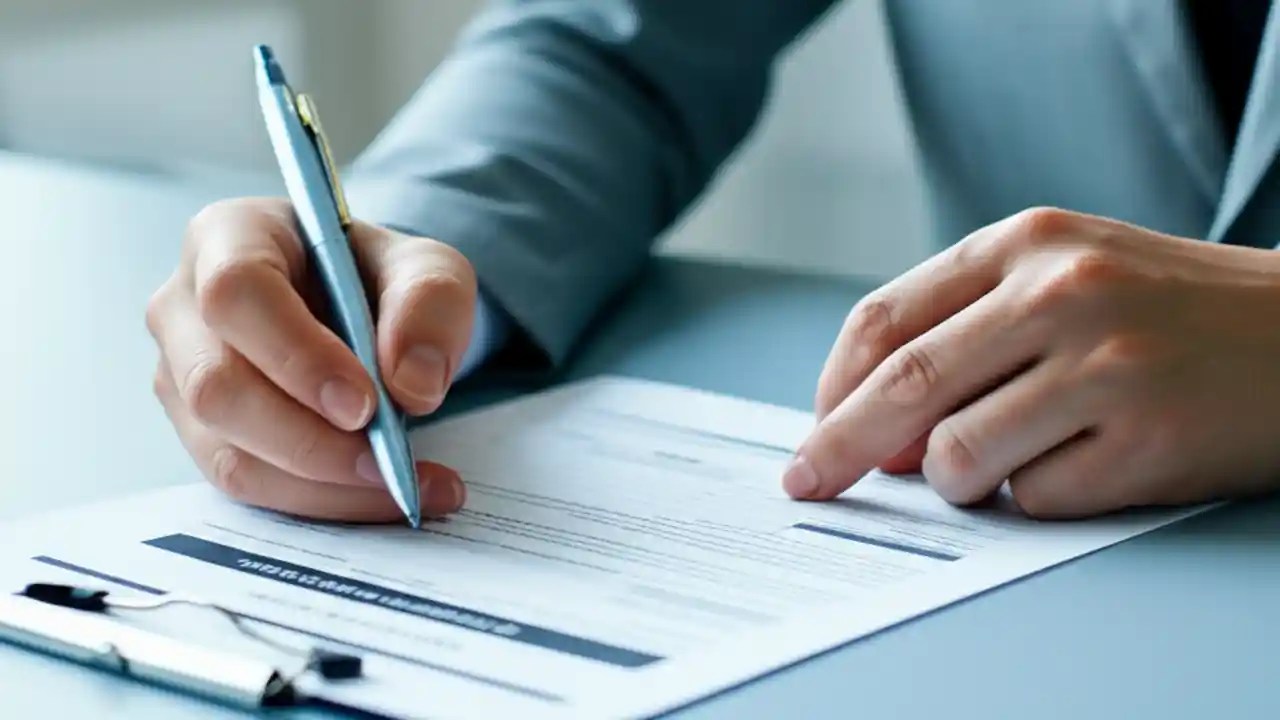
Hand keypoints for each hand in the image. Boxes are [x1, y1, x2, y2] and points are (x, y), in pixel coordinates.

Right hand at [147, 198, 475, 521]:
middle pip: (217, 386)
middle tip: (390, 461)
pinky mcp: (201, 435)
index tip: (364, 404)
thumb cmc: (380, 279)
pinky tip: (386, 495)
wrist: (365, 312)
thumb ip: (431, 306)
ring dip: (322, 485)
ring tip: (406, 484)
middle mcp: (184, 306)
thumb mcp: (429, 269)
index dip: (296, 355)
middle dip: (309, 439)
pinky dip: (321, 502)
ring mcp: (181, 376)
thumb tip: (412, 385)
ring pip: (228, 452)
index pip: (237, 293)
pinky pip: (247, 486)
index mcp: (229, 237)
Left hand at [787, 207, 1279, 517]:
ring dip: (956, 479)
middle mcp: (1062, 292)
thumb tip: (881, 435)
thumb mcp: (1062, 277)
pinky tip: (1085, 461)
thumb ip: (965, 335)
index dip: (833, 385)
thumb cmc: (1164, 309)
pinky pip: (1035, 497)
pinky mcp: (1146, 440)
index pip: (886, 318)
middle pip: (903, 387)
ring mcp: (1107, 365)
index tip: (813, 429)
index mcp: (1026, 242)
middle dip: (839, 447)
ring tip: (1007, 460)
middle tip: (807, 483)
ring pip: (958, 455)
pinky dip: (1036, 495)